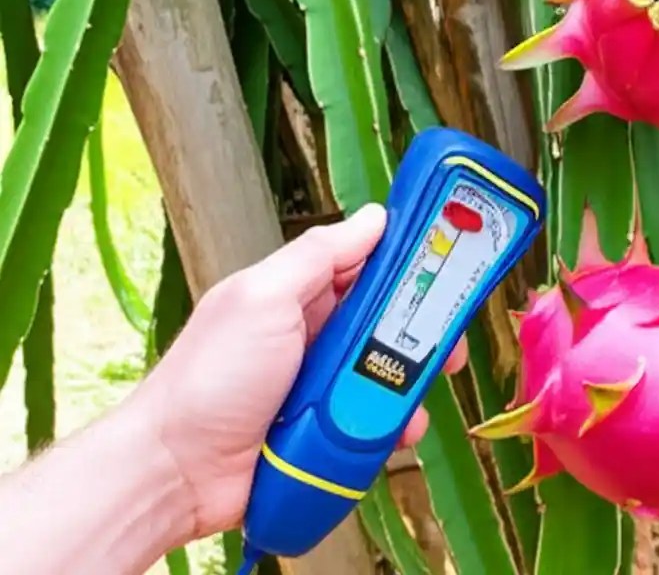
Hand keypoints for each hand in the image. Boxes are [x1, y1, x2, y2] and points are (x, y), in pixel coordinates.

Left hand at [135, 204, 468, 539]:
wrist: (177, 471)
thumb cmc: (206, 380)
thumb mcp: (261, 299)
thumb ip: (317, 257)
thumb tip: (372, 219)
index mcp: (299, 298)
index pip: (368, 268)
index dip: (410, 266)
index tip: (449, 265)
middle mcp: (315, 340)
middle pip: (391, 326)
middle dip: (424, 334)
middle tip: (448, 343)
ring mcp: (323, 390)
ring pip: (391, 379)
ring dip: (409, 388)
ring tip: (412, 398)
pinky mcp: (329, 436)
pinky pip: (378, 427)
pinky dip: (394, 430)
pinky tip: (398, 433)